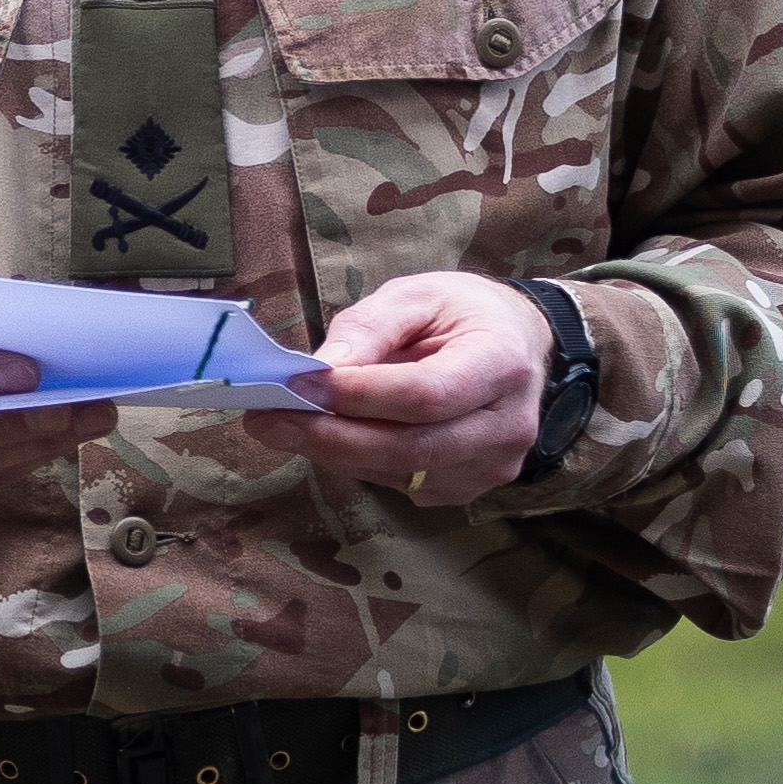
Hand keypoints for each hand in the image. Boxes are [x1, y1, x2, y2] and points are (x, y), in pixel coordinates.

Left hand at [259, 268, 553, 504]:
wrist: (517, 346)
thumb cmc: (462, 315)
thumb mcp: (417, 295)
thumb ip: (370, 327)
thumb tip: (320, 369)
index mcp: (502, 364)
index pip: (425, 394)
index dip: (357, 395)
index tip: (297, 384)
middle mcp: (507, 424)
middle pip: (408, 446)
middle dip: (328, 435)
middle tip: (265, 419)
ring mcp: (490, 465)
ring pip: (396, 471)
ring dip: (332, 451)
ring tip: (282, 425)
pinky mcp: (466, 487)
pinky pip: (398, 483)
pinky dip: (355, 462)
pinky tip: (330, 436)